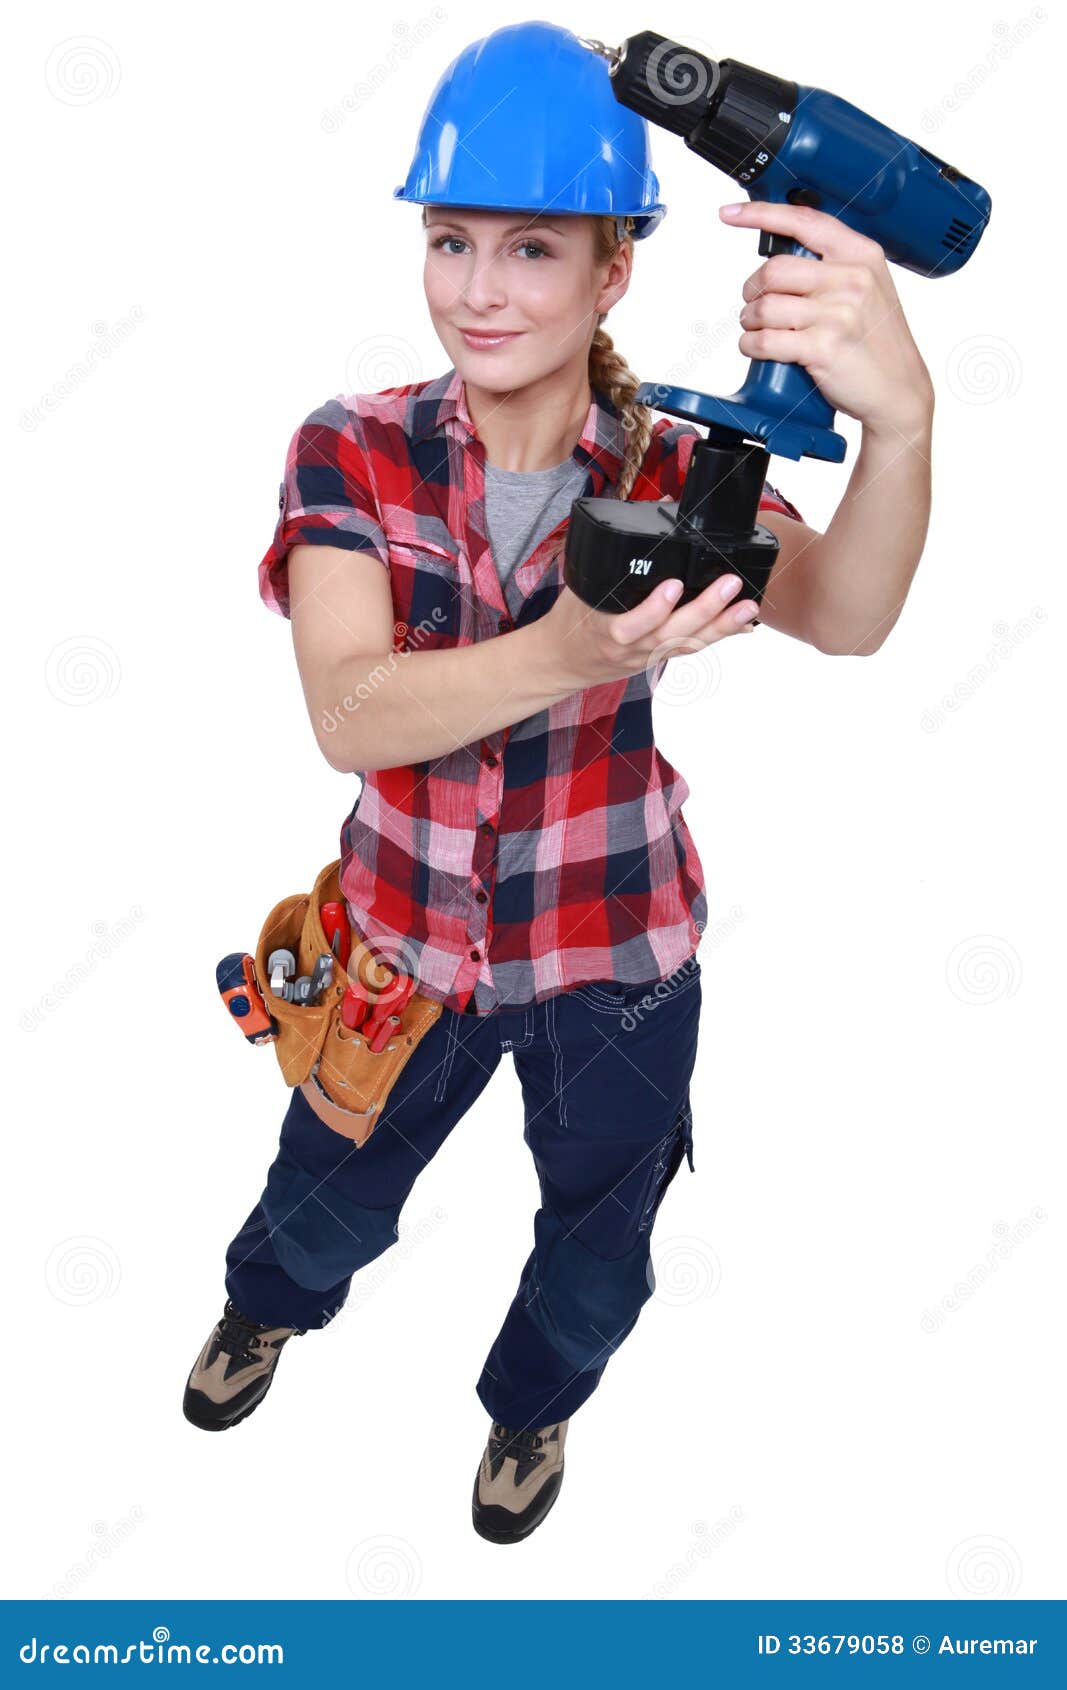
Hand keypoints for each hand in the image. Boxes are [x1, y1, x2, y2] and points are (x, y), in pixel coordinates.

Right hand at [543, 574, 760, 690]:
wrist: (563, 661)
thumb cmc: (573, 617)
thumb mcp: (583, 583)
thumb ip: (617, 553)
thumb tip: (661, 507)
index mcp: (604, 628)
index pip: (631, 625)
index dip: (654, 608)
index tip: (674, 585)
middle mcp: (629, 647)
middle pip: (670, 634)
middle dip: (704, 611)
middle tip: (730, 585)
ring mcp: (646, 656)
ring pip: (686, 645)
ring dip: (720, 626)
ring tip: (747, 606)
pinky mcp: (658, 659)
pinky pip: (690, 649)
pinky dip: (718, 636)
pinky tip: (742, 625)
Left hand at [719, 200, 935, 437]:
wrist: (899, 390)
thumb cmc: (877, 341)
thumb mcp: (868, 287)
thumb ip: (834, 266)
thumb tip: (783, 255)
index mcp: (861, 254)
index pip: (803, 222)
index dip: (761, 214)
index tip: (731, 213)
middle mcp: (851, 279)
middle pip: (773, 270)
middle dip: (752, 291)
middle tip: (754, 305)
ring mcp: (838, 313)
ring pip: (764, 307)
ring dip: (750, 322)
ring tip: (759, 330)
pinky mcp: (823, 347)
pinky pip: (765, 340)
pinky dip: (751, 346)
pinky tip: (758, 348)